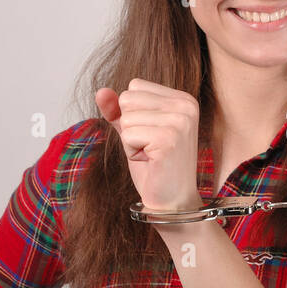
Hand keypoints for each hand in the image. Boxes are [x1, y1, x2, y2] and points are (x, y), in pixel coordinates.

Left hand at [95, 79, 201, 211]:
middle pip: (128, 98)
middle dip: (130, 127)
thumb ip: (118, 109)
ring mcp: (180, 121)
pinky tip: (151, 161)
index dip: (134, 114)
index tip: (152, 135)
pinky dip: (132, 152)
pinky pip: (128, 135)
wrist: (172, 201)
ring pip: (126, 118)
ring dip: (130, 141)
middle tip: (151, 148)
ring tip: (151, 155)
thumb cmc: (155, 167)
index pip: (135, 86)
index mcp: (183, 98)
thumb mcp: (134, 131)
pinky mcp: (169, 138)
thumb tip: (100, 91)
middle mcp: (186, 105)